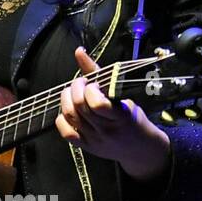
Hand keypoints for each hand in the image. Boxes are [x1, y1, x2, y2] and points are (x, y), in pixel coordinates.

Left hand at [55, 46, 171, 181]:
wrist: (139, 148)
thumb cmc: (132, 118)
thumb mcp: (123, 95)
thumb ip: (99, 73)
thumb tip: (78, 51)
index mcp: (120, 116)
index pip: (97, 104)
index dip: (90, 89)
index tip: (94, 84)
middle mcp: (106, 130)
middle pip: (79, 106)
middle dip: (76, 88)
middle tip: (82, 84)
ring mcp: (95, 140)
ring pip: (70, 116)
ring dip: (67, 99)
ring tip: (74, 94)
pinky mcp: (86, 147)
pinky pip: (65, 132)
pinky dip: (62, 118)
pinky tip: (70, 111)